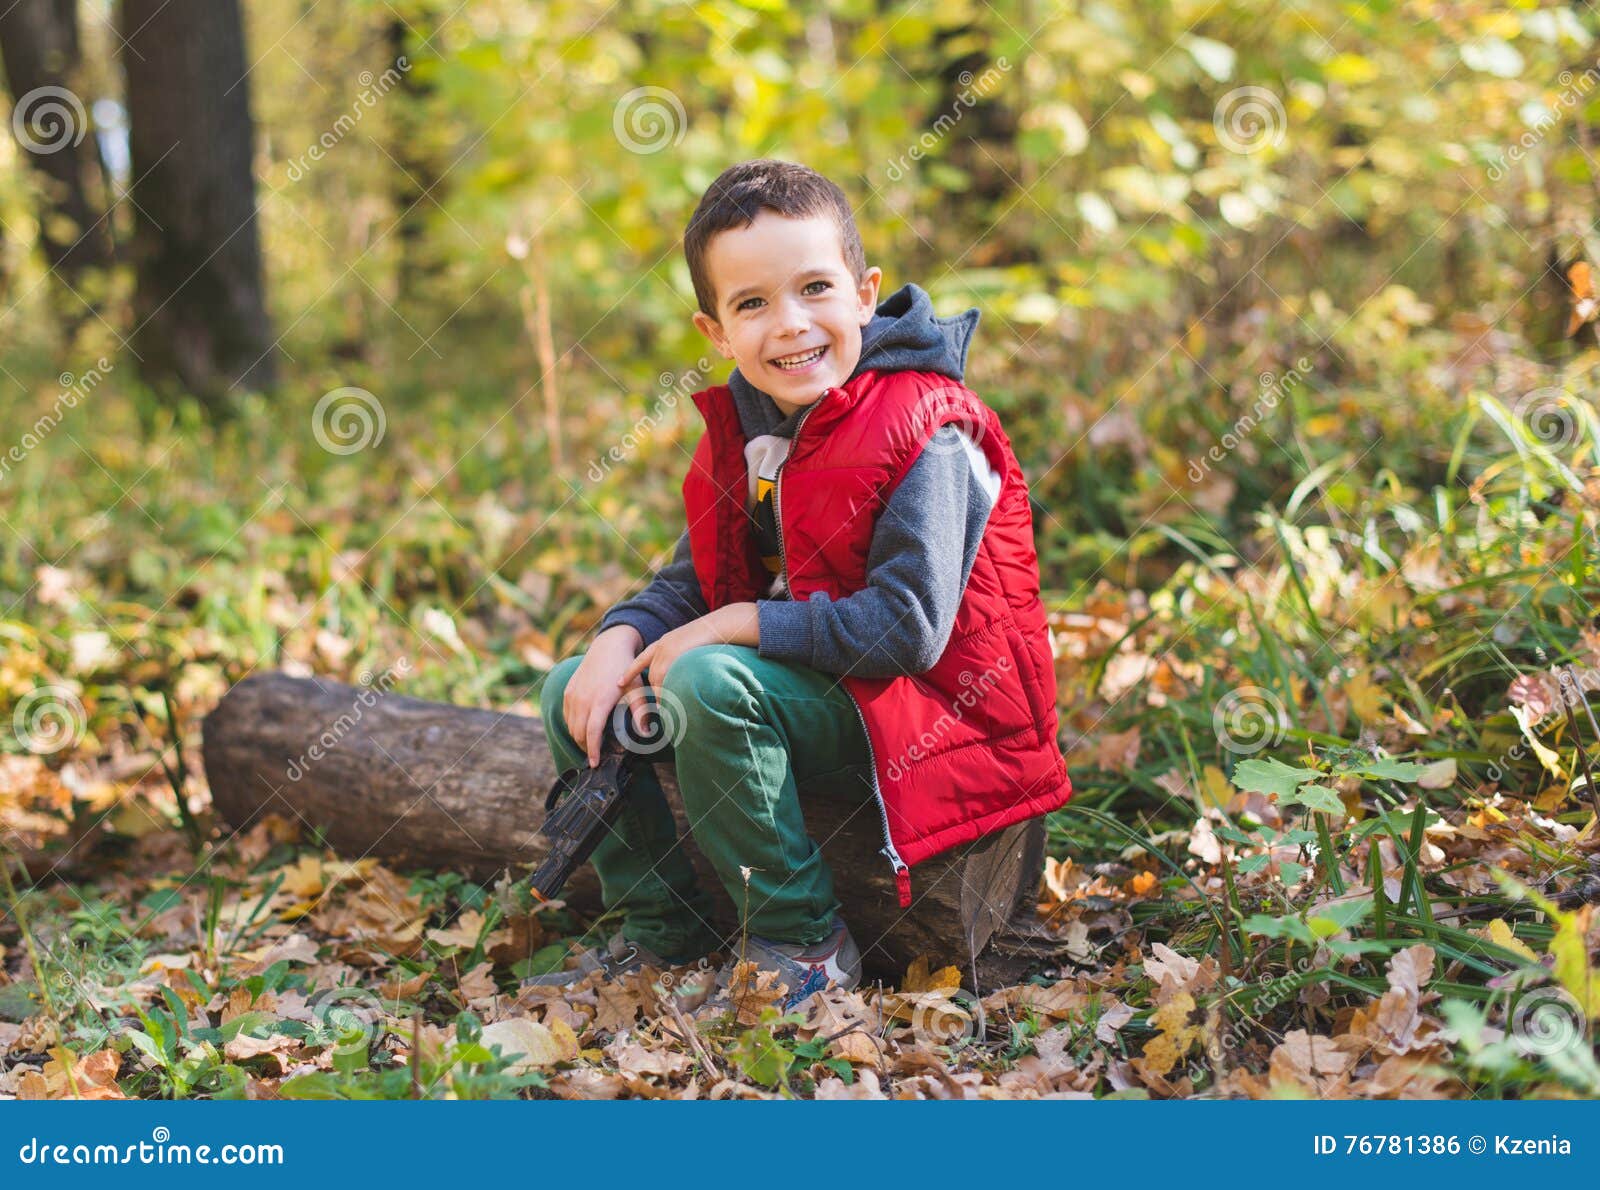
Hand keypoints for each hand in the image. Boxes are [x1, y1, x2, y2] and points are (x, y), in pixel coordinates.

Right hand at [563, 625, 644, 767]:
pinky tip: (583, 728)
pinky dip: (573, 726)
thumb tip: (645, 733)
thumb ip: (640, 711)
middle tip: (596, 756)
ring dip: (579, 738)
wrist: (608, 647)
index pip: (592, 733)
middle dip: (586, 748)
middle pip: (579, 734)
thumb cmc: (625, 669)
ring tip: (591, 745)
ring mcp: (573, 695)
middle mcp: (582, 699)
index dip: (593, 751)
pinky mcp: (568, 691)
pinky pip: (566, 716)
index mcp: (600, 701)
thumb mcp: (636, 689)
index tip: (595, 763)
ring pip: (571, 726)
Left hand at [617, 602, 759, 698]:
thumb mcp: (695, 647)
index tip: (619, 682)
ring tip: (664, 713)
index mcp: (666, 641)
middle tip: (654, 710)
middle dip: (652, 692)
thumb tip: (687, 675)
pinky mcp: (674, 655)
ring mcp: (667, 650)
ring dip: (660, 697)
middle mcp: (663, 645)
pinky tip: (669, 705)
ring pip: (658, 680)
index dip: (630, 671)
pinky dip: (665, 694)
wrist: (724, 624)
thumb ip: (685, 658)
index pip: (642, 659)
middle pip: (652, 674)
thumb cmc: (715, 637)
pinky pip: (665, 680)